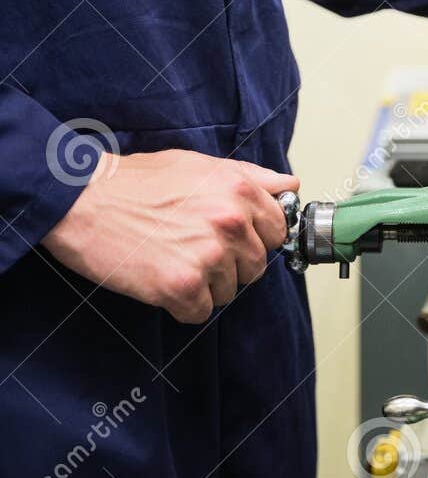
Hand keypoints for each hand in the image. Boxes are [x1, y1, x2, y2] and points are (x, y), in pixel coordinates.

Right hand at [41, 148, 298, 324]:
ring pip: (228, 292)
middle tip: (193, 249)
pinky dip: (182, 305)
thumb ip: (252, 177)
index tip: (232, 239)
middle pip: (255, 266)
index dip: (254, 238)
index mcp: (240, 190)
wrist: (86, 201)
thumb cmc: (139, 182)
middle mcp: (231, 222)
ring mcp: (208, 256)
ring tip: (173, 259)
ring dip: (205, 285)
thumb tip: (291, 185)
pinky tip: (161, 279)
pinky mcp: (181, 286)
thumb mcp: (202, 165)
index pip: (277, 231)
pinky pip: (199, 312)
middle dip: (230, 264)